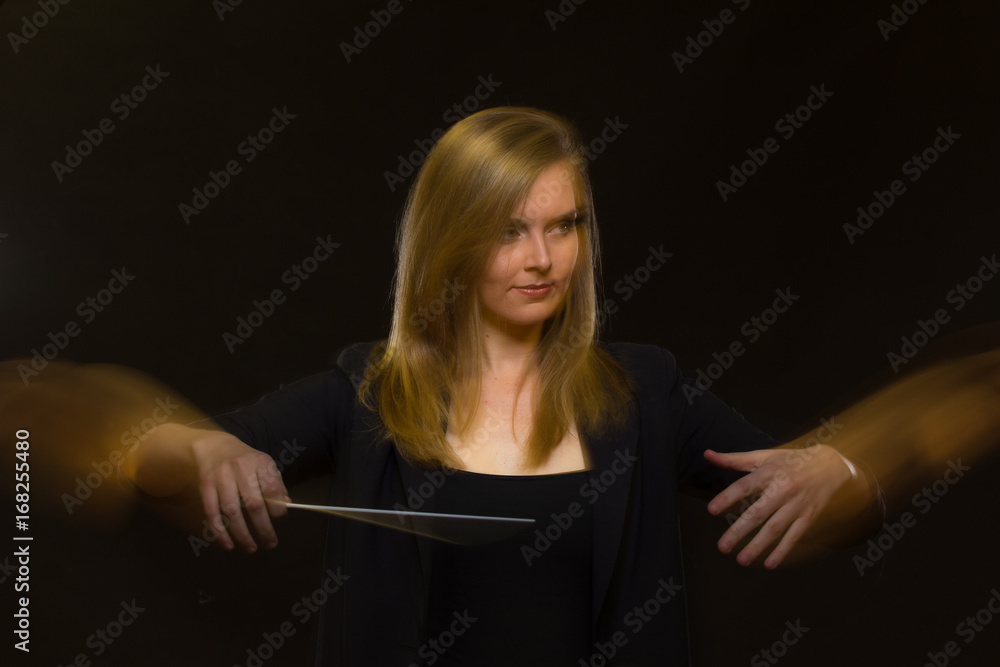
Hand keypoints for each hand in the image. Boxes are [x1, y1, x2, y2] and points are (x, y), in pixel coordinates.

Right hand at [192, 433, 289, 552]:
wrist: (215, 447)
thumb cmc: (246, 461)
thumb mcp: (265, 466)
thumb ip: (276, 486)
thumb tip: (287, 506)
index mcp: (260, 463)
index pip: (272, 490)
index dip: (278, 510)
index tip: (279, 522)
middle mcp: (241, 469)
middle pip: (253, 504)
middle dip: (263, 529)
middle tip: (270, 544)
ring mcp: (221, 478)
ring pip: (231, 512)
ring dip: (241, 534)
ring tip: (250, 548)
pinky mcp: (205, 486)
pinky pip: (212, 513)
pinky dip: (219, 532)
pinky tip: (228, 544)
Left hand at [704, 445, 857, 568]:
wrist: (830, 465)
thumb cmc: (789, 461)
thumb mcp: (762, 456)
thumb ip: (733, 459)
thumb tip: (707, 455)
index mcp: (768, 473)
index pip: (744, 486)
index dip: (727, 498)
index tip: (711, 510)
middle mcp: (782, 490)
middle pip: (758, 513)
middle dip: (739, 531)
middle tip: (722, 547)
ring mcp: (796, 505)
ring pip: (775, 528)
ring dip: (758, 546)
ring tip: (741, 560)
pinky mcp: (808, 517)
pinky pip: (794, 536)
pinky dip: (782, 551)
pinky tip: (769, 564)